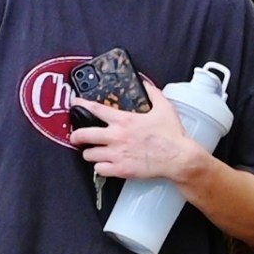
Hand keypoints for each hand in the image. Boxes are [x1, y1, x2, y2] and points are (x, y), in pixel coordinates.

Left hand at [68, 78, 196, 182]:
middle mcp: (116, 136)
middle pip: (84, 135)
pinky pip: (99, 169)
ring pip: (89, 155)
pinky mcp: (121, 170)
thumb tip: (145, 83)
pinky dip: (99, 167)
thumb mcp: (164, 107)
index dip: (81, 105)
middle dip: (76, 135)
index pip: (95, 109)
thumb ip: (152, 93)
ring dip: (89, 153)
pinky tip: (103, 164)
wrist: (178, 158)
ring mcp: (117, 154)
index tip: (74, 104)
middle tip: (76, 136)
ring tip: (92, 152)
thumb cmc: (172, 135)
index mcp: (124, 120)